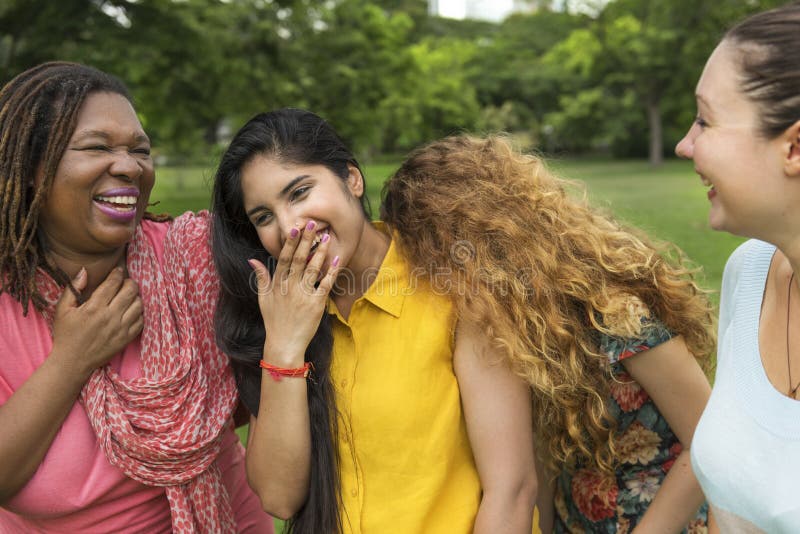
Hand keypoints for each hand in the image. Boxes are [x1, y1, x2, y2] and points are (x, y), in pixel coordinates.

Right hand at [51, 267, 143, 376]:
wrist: (73, 362)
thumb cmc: (66, 334)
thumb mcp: (63, 310)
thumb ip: (73, 288)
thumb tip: (84, 270)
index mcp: (94, 307)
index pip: (113, 283)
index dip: (117, 273)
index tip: (117, 271)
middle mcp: (110, 316)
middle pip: (130, 291)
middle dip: (130, 282)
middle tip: (125, 282)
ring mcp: (121, 328)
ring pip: (139, 304)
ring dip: (135, 297)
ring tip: (128, 296)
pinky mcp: (127, 339)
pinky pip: (141, 321)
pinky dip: (139, 313)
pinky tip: (131, 311)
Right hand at [249, 221, 339, 364]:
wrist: (284, 344)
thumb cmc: (274, 321)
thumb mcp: (263, 299)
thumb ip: (261, 277)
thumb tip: (253, 259)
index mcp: (277, 284)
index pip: (285, 259)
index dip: (290, 243)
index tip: (295, 228)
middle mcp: (290, 287)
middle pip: (299, 259)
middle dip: (306, 240)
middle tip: (313, 223)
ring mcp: (303, 295)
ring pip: (313, 268)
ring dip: (320, 251)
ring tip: (326, 237)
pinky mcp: (316, 304)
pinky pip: (325, 284)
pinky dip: (331, 271)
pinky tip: (337, 259)